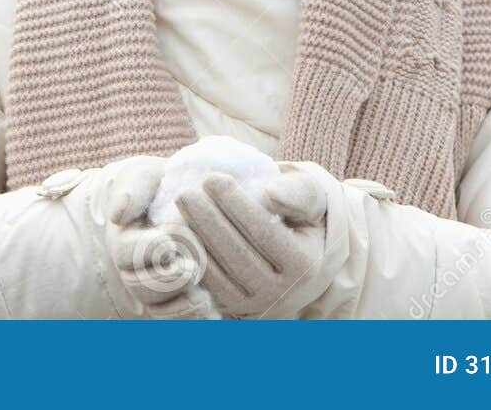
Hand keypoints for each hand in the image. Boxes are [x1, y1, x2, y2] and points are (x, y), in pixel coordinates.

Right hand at [90, 156, 219, 318]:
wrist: (180, 199)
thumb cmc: (160, 186)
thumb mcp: (144, 176)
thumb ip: (133, 188)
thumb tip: (119, 214)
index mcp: (125, 240)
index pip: (127, 253)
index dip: (149, 249)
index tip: (173, 237)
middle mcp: (134, 270)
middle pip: (141, 287)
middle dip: (165, 280)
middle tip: (191, 269)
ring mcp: (153, 290)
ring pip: (157, 309)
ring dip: (179, 303)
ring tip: (203, 294)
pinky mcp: (175, 303)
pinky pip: (177, 322)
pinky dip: (191, 319)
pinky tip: (213, 311)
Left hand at [173, 166, 329, 318]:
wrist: (304, 259)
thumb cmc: (302, 216)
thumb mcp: (314, 198)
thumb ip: (300, 192)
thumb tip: (271, 193)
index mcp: (304, 265)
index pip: (264, 232)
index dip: (235, 204)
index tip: (212, 178)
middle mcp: (282, 293)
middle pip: (237, 256)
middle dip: (207, 222)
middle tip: (185, 193)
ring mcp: (256, 307)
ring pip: (218, 277)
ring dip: (194, 243)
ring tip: (177, 211)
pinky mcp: (235, 312)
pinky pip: (207, 290)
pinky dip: (190, 263)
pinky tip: (178, 236)